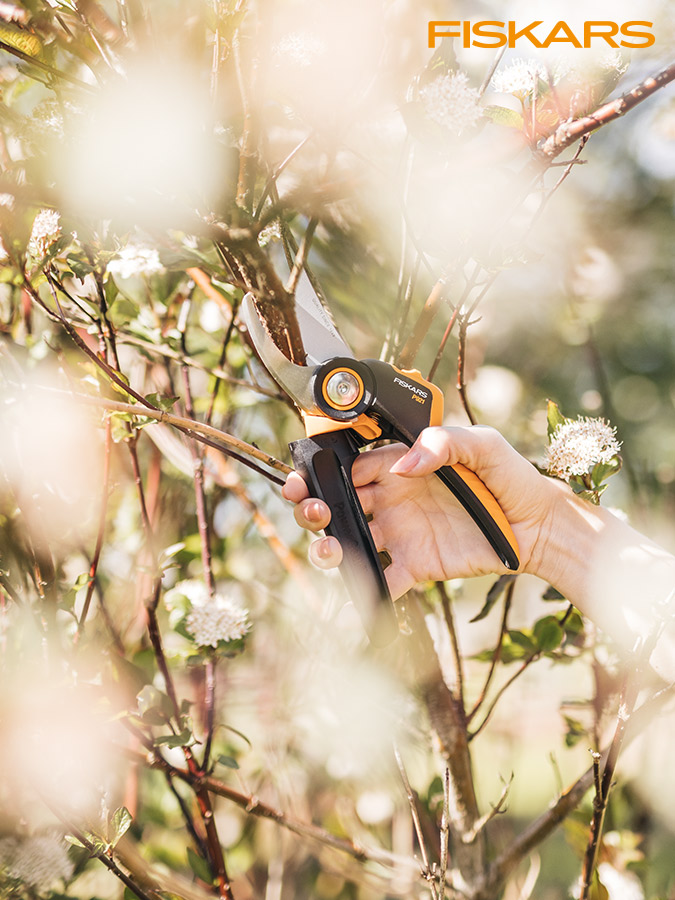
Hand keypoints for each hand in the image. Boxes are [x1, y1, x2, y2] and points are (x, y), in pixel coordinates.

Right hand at [282, 426, 556, 599]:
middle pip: (340, 503)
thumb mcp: (483, 444)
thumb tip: (406, 465)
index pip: (351, 466)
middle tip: (312, 510)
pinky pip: (385, 581)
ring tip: (328, 549)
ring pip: (352, 541)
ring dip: (329, 546)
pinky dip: (366, 591)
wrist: (538, 525)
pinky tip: (353, 596)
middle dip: (315, 507)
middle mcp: (394, 500)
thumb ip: (444, 442)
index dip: (323, 472)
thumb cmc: (511, 476)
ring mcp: (402, 534)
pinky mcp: (416, 566)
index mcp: (402, 466)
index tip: (307, 478)